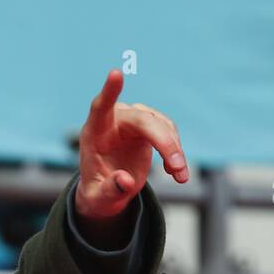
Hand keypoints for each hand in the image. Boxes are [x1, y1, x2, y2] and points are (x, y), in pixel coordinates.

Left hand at [76, 69, 188, 223]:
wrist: (106, 191)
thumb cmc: (98, 193)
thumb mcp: (99, 199)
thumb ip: (110, 190)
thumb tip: (125, 181)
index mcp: (94, 134)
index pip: (99, 107)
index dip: (109, 91)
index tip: (115, 73)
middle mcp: (114, 121)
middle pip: (143, 120)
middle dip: (163, 142)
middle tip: (176, 168)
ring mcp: (134, 120)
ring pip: (161, 125)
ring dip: (174, 150)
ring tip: (179, 176)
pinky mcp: (150, 126)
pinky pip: (169, 132)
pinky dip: (176, 152)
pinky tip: (176, 173)